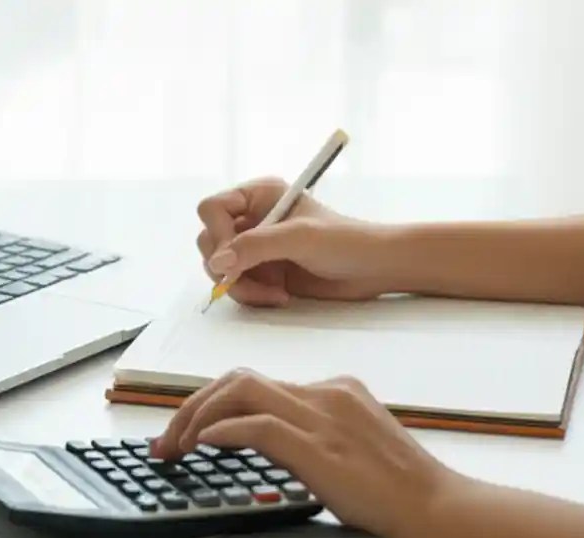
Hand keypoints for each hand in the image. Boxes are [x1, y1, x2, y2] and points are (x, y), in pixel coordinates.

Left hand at [149, 369, 469, 537]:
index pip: (259, 385)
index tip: (190, 431)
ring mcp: (323, 416)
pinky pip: (254, 426)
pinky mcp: (319, 446)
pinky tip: (204, 448)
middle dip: (192, 405)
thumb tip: (269, 451)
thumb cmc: (403, 497)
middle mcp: (326, 394)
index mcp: (336, 392)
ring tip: (175, 446)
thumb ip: (316, 441)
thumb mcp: (355, 452)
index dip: (214, 405)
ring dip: (196, 417)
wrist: (440, 514)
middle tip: (167, 440)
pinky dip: (220, 432)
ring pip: (238, 391)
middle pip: (239, 380)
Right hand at [196, 177, 400, 306]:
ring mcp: (255, 248)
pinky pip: (237, 287)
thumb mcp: (300, 238)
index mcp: (259, 196)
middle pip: (210, 242)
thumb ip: (256, 246)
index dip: (216, 234)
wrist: (373, 269)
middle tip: (247, 280)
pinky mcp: (262, 273)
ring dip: (241, 286)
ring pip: (220, 269)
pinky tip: (279, 296)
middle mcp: (252, 219)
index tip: (230, 258)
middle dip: (227, 267)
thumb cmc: (344, 241)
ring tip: (273, 293)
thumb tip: (218, 262)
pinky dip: (251, 296)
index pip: (212, 209)